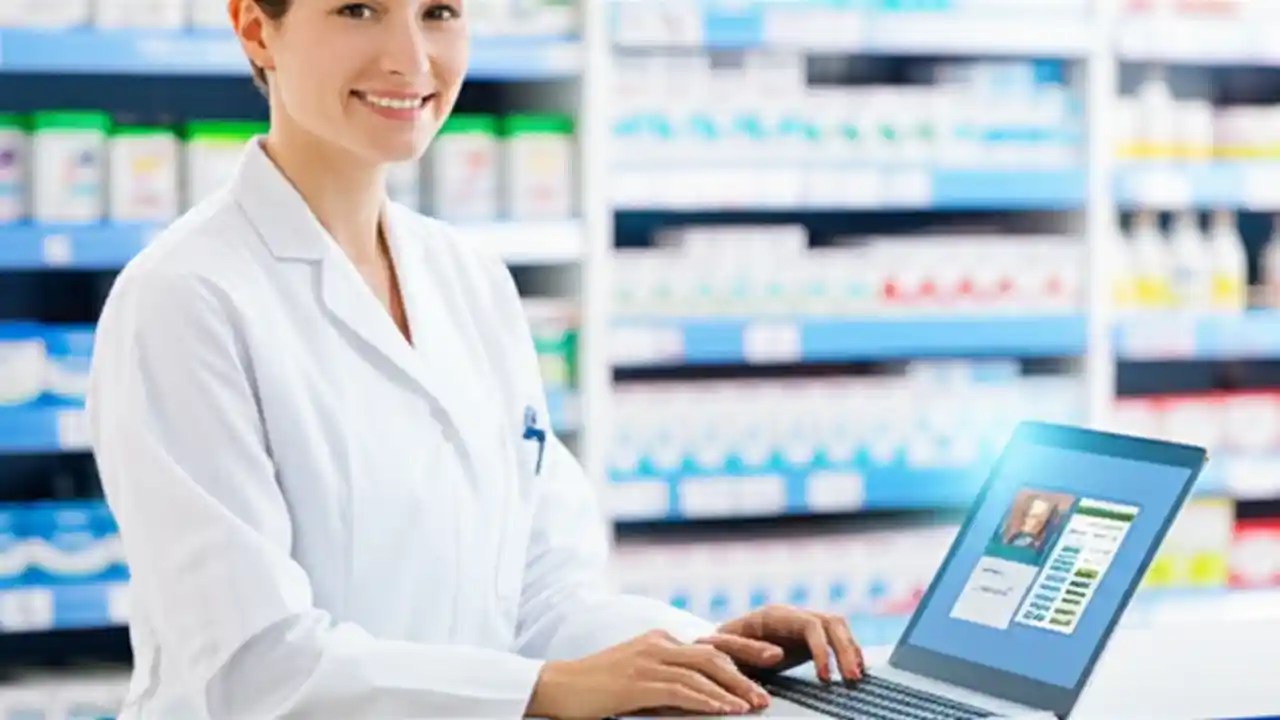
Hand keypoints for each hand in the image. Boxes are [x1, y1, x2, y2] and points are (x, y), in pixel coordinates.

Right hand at [525, 629, 771, 718]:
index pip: (709, 647)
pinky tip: (722, 710)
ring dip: (730, 692)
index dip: (741, 657)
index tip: (767, 665)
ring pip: (701, 673)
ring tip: (752, 706)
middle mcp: (657, 644)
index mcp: (659, 640)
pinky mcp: (636, 681)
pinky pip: (679, 690)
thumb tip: (701, 696)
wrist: (558, 686)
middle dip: (745, 674)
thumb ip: (668, 679)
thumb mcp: (638, 676)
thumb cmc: (596, 686)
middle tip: (767, 693)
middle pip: (713, 656)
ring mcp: (647, 661)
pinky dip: (705, 700)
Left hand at [702, 604, 864, 683]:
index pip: (809, 624)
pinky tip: (854, 671)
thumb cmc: (717, 649)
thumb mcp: (725, 649)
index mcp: (773, 616)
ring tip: (857, 678)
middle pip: (831, 622)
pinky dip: (848, 653)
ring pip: (837, 628)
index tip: (825, 677)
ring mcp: (801, 624)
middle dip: (845, 649)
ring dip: (851, 651)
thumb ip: (747, 649)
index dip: (822, 649)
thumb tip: (777, 654)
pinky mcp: (807, 638)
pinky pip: (836, 639)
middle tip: (852, 678)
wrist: (715, 647)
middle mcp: (792, 615)